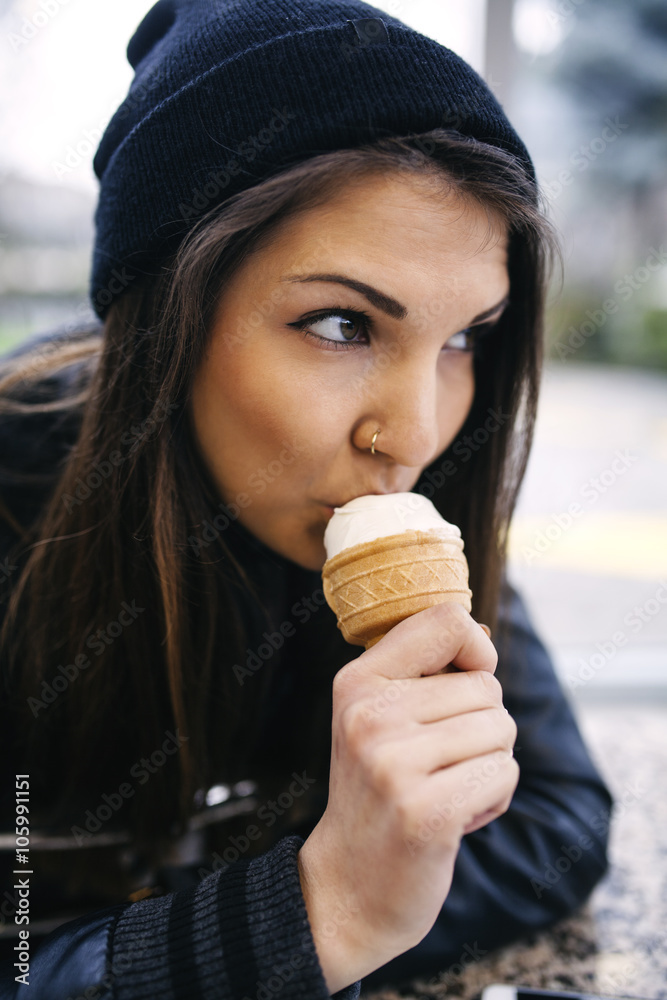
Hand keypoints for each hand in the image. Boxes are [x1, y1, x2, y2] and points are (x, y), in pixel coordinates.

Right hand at [298, 602, 517, 992]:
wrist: (349, 886)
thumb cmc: (380, 792)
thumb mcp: (379, 719)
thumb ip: (422, 673)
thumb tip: (478, 632)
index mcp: (358, 682)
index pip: (447, 621)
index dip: (477, 652)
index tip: (462, 687)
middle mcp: (369, 715)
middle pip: (487, 687)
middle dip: (484, 728)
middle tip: (440, 765)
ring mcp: (393, 763)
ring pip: (501, 730)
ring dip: (490, 765)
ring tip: (445, 790)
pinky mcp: (424, 811)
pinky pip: (503, 774)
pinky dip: (494, 798)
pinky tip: (455, 819)